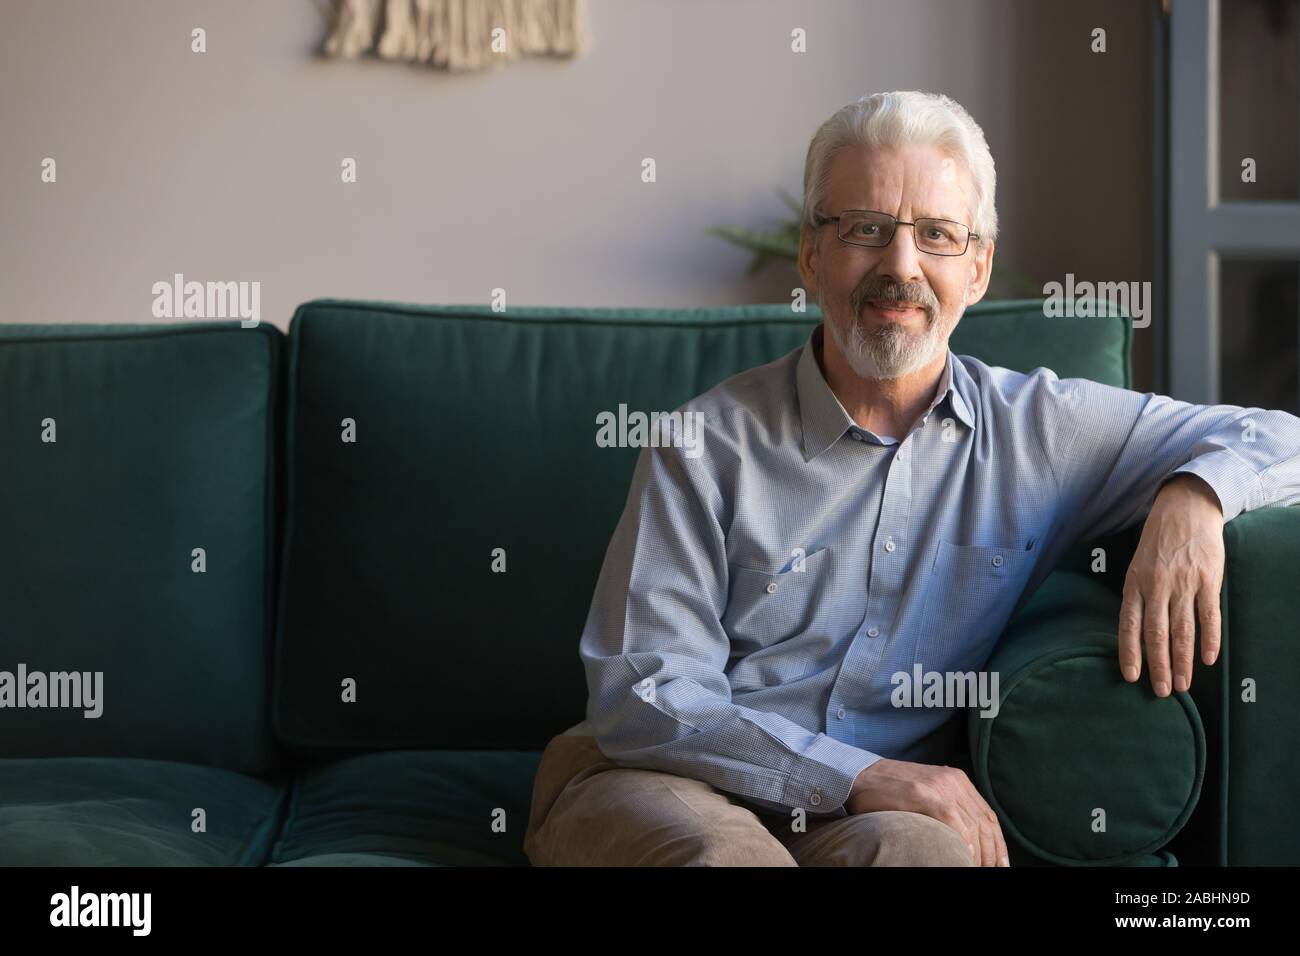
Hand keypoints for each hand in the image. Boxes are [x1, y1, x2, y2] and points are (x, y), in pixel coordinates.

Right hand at [847, 758, 1008, 865]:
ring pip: (972, 824)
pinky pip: (952, 820)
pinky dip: (963, 839)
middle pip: (984, 822)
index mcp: (957, 779)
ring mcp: (939, 785)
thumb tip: (967, 835)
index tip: (1000, 864)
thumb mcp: (927, 792)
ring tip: (977, 868)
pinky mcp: (923, 793)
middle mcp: (953, 780)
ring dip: (979, 852)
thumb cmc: (890, 790)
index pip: (988, 816)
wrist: (859, 777)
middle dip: (992, 852)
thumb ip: (948, 805)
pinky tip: (965, 854)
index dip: (998, 844)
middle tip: (991, 871)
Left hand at [1120, 474, 1224, 696]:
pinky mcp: (1208, 580)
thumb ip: (1138, 597)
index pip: (1128, 625)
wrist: (1186, 510)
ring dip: (1182, 661)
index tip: (1131, 677)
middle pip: (1156, 634)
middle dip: (1158, 666)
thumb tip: (1136, 632)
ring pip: (1182, 630)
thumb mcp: (1137, 566)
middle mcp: (1157, 586)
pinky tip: (1208, 659)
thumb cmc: (1157, 542)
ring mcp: (1183, 583)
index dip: (1130, 653)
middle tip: (1161, 692)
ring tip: (1182, 685)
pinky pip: (1209, 615)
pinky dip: (1209, 639)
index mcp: (1134, 584)